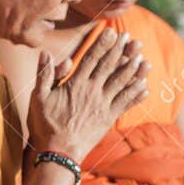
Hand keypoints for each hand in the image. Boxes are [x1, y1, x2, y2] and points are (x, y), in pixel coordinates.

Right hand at [25, 29, 147, 163]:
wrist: (59, 152)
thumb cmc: (46, 125)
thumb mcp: (38, 98)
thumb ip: (44, 75)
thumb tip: (45, 53)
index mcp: (76, 84)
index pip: (91, 58)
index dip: (103, 44)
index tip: (112, 31)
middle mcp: (92, 91)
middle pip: (110, 66)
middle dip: (121, 50)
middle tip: (131, 38)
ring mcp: (103, 105)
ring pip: (122, 82)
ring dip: (134, 70)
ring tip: (144, 59)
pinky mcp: (108, 118)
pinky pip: (126, 103)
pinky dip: (136, 95)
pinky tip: (145, 87)